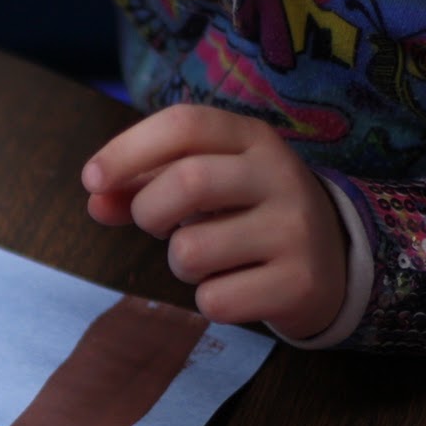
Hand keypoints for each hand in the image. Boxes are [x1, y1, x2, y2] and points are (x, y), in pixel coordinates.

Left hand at [82, 104, 347, 339]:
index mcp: (252, 138)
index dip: (127, 149)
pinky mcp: (299, 282)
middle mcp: (279, 175)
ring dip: (180, 263)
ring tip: (207, 259)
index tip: (92, 180)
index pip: (184, 124)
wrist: (333, 262)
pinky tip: (237, 287)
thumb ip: (144, 185)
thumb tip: (95, 200)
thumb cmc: (247, 215)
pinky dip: (210, 301)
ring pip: (193, 250)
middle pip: (188, 182)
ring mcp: (294, 229)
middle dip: (149, 211)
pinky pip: (216, 300)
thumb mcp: (205, 186)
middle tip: (156, 226)